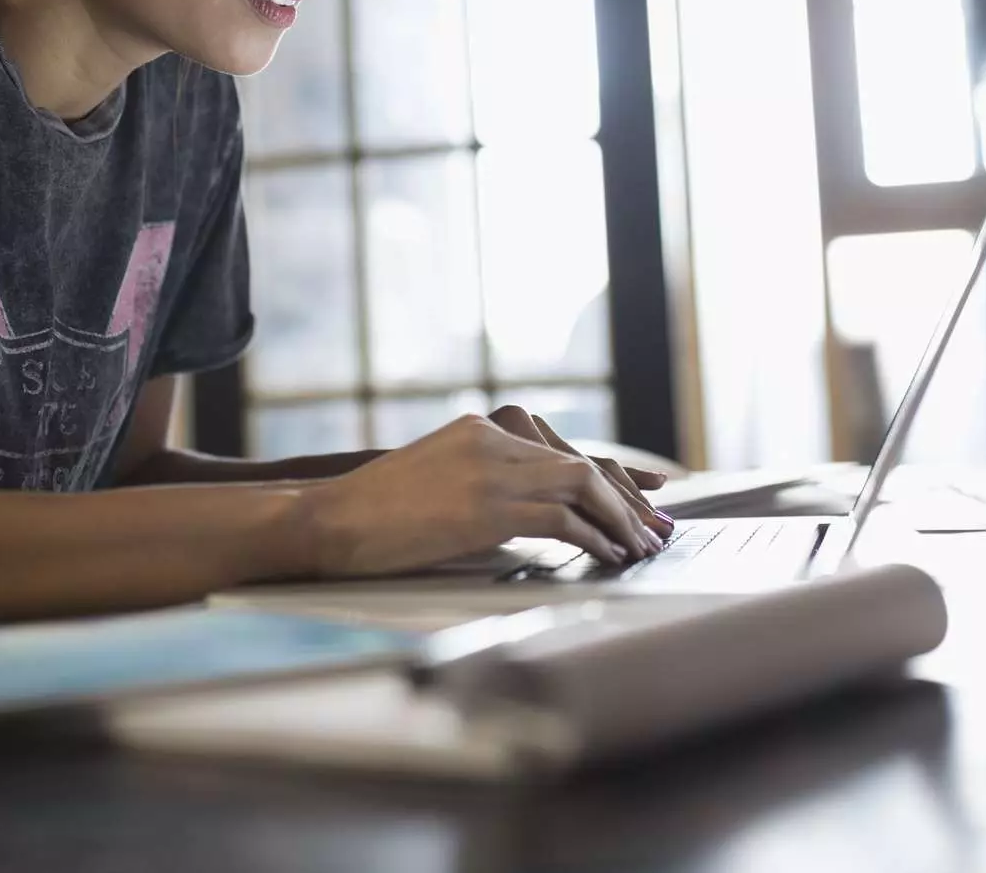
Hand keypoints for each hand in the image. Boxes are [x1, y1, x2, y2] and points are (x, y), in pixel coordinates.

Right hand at [297, 413, 669, 578]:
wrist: (329, 520)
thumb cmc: (374, 515)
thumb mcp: (438, 480)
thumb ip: (486, 485)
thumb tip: (533, 518)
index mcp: (481, 428)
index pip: (562, 449)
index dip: (611, 472)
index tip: (647, 491)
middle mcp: (492, 439)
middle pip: (581, 464)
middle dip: (626, 499)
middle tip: (655, 528)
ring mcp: (491, 470)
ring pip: (581, 486)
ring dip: (619, 520)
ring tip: (641, 547)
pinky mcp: (488, 507)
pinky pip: (562, 520)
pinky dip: (595, 538)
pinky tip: (610, 556)